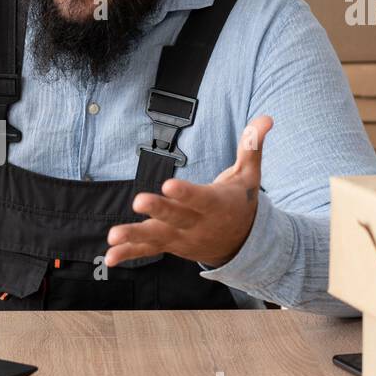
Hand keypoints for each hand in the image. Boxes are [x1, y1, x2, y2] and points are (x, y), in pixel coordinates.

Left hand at [104, 115, 272, 268]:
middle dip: (158, 210)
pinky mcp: (170, 245)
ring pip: (157, 237)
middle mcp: (197, 224)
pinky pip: (148, 250)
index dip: (185, 192)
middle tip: (138, 201)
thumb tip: (266, 118)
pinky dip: (129, 253)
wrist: (243, 243)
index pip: (200, 198)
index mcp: (216, 205)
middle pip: (176, 217)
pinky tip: (109, 257)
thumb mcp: (250, 175)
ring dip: (134, 236)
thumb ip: (252, 146)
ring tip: (113, 236)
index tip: (168, 184)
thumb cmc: (241, 202)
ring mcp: (182, 238)